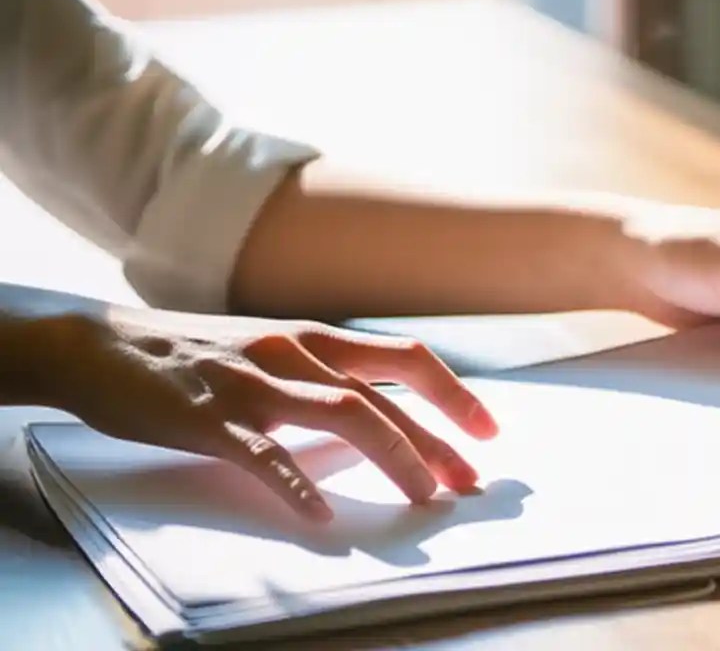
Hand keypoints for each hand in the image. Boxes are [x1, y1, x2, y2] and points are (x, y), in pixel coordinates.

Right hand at [35, 308, 496, 521]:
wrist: (96, 345)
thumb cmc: (192, 354)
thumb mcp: (271, 352)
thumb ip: (322, 378)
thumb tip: (379, 415)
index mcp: (314, 338)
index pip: (405, 358)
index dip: (453, 393)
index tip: (488, 430)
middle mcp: (293, 351)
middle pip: (386, 394)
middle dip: (437, 440)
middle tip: (469, 481)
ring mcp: (253, 382)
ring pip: (344, 414)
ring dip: (394, 456)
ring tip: (425, 497)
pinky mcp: (209, 417)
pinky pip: (264, 454)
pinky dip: (298, 485)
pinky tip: (322, 516)